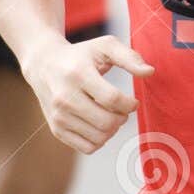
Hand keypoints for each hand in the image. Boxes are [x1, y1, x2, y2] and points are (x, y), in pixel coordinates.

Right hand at [23, 32, 153, 153]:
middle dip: (122, 118)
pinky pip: (88, 147)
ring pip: (99, 138)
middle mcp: (64, 97)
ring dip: (113, 130)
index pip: (112, 99)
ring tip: (111, 116)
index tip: (132, 102)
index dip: (129, 104)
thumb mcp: (104, 46)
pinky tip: (98, 124)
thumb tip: (150, 72)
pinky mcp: (56, 129)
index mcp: (78, 74)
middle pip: (107, 123)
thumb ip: (129, 57)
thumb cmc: (81, 55)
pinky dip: (100, 140)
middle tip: (122, 110)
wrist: (44, 65)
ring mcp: (59, 116)